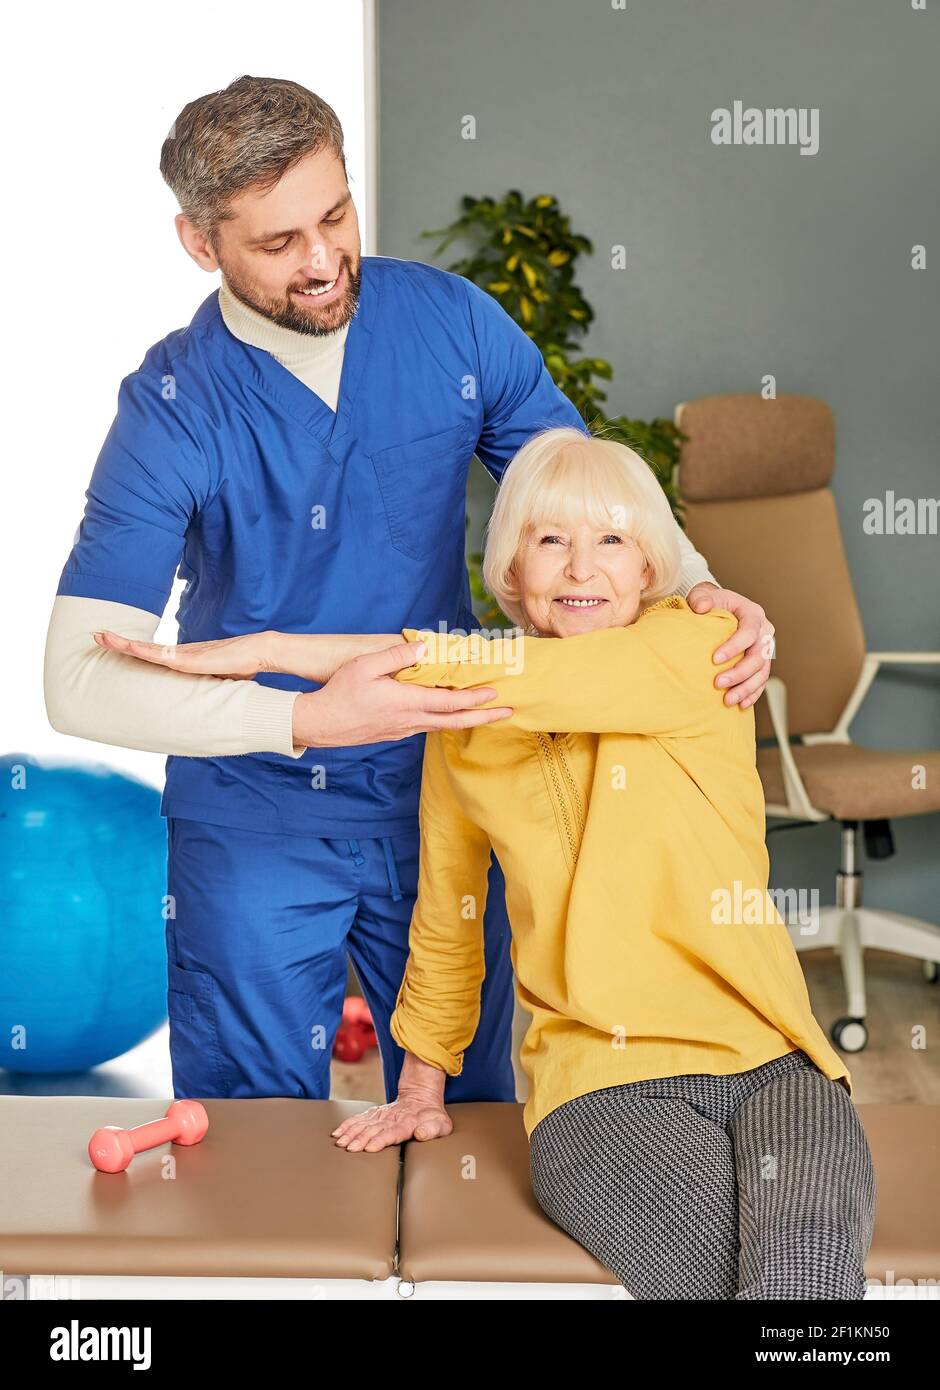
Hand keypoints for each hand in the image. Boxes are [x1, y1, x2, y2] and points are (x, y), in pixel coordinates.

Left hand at [92, 628, 279, 678]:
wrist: (258, 652)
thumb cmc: (243, 666)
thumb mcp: (220, 681)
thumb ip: (208, 687)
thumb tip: (208, 703)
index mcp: (183, 658)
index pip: (151, 653)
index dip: (132, 648)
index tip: (114, 644)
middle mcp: (179, 653)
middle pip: (141, 647)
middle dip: (118, 641)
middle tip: (96, 635)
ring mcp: (181, 654)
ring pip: (143, 648)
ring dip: (120, 642)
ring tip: (99, 636)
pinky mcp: (186, 659)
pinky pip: (156, 653)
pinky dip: (138, 649)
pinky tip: (123, 645)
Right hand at [293, 641, 512, 747]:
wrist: (320, 724)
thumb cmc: (339, 693)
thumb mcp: (364, 667)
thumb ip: (396, 657)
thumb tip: (425, 648)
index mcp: (406, 703)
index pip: (449, 702)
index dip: (474, 698)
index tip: (495, 694)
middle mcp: (409, 720)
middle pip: (455, 721)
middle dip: (484, 717)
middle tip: (507, 713)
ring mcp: (403, 730)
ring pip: (442, 726)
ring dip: (466, 720)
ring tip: (485, 713)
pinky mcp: (395, 733)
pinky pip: (428, 727)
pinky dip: (446, 721)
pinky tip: (449, 716)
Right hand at [331, 1084, 452, 1152]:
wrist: (421, 1095)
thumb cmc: (432, 1116)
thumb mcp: (441, 1124)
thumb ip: (432, 1129)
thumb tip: (421, 1133)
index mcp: (407, 1123)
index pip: (392, 1133)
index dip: (381, 1139)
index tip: (370, 1146)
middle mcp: (391, 1119)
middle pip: (374, 1129)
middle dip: (360, 1138)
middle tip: (349, 1148)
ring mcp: (382, 1116)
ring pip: (364, 1124)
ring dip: (351, 1132)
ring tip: (340, 1142)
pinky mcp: (375, 1114)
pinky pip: (359, 1118)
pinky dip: (348, 1124)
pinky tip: (338, 1132)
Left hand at [685, 583, 774, 709]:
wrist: (718, 609)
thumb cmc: (710, 603)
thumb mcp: (704, 596)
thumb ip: (701, 599)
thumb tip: (701, 607)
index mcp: (753, 614)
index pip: (748, 632)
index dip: (734, 647)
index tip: (714, 660)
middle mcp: (764, 632)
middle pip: (758, 656)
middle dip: (739, 673)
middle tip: (718, 683)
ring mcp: (765, 649)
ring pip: (762, 672)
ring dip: (746, 688)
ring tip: (728, 700)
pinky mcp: (760, 663)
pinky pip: (761, 681)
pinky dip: (752, 694)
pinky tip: (741, 705)